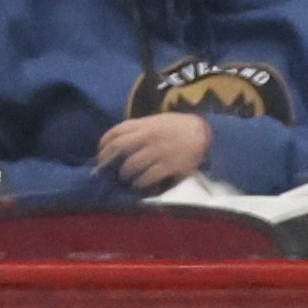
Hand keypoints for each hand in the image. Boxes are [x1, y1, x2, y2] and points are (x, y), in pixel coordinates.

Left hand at [95, 113, 213, 190]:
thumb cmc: (181, 128)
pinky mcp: (170, 165)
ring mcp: (159, 151)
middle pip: (119, 147)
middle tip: (105, 169)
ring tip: (125, 178)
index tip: (100, 152)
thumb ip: (140, 129)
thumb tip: (121, 142)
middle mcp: (148, 136)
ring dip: (125, 173)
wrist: (207, 134)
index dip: (104, 143)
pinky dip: (141, 182)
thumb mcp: (158, 122)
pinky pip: (149, 176)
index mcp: (145, 124)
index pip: (116, 131)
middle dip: (107, 159)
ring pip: (132, 164)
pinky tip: (139, 185)